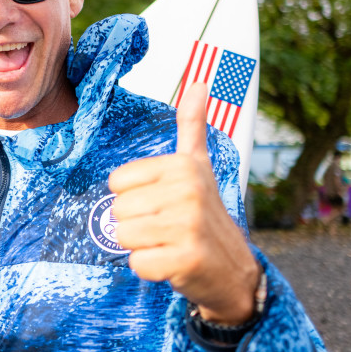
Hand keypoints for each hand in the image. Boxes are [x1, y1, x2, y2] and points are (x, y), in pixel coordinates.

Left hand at [108, 82, 259, 324]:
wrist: (233, 269)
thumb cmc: (205, 214)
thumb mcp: (198, 166)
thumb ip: (193, 125)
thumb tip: (199, 82)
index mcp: (183, 166)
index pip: (117, 182)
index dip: (133, 197)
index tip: (161, 203)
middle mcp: (188, 191)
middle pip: (117, 210)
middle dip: (136, 224)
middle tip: (166, 227)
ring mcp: (189, 226)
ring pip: (123, 236)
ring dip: (141, 246)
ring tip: (168, 243)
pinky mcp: (187, 259)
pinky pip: (138, 264)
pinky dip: (150, 269)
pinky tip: (172, 263)